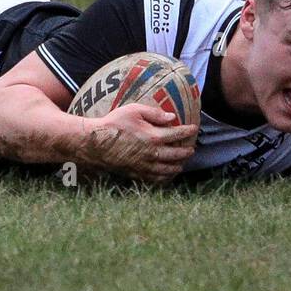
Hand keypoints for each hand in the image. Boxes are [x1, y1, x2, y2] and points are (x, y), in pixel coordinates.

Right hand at [82, 104, 197, 182]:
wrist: (97, 143)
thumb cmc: (114, 123)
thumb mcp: (133, 110)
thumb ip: (154, 113)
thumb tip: (171, 117)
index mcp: (154, 136)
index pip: (178, 134)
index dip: (188, 131)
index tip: (194, 128)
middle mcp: (153, 153)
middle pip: (178, 155)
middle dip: (187, 151)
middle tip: (191, 148)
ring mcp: (146, 166)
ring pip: (169, 169)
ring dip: (178, 165)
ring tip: (182, 162)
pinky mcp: (138, 173)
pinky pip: (157, 179)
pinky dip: (166, 177)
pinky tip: (168, 174)